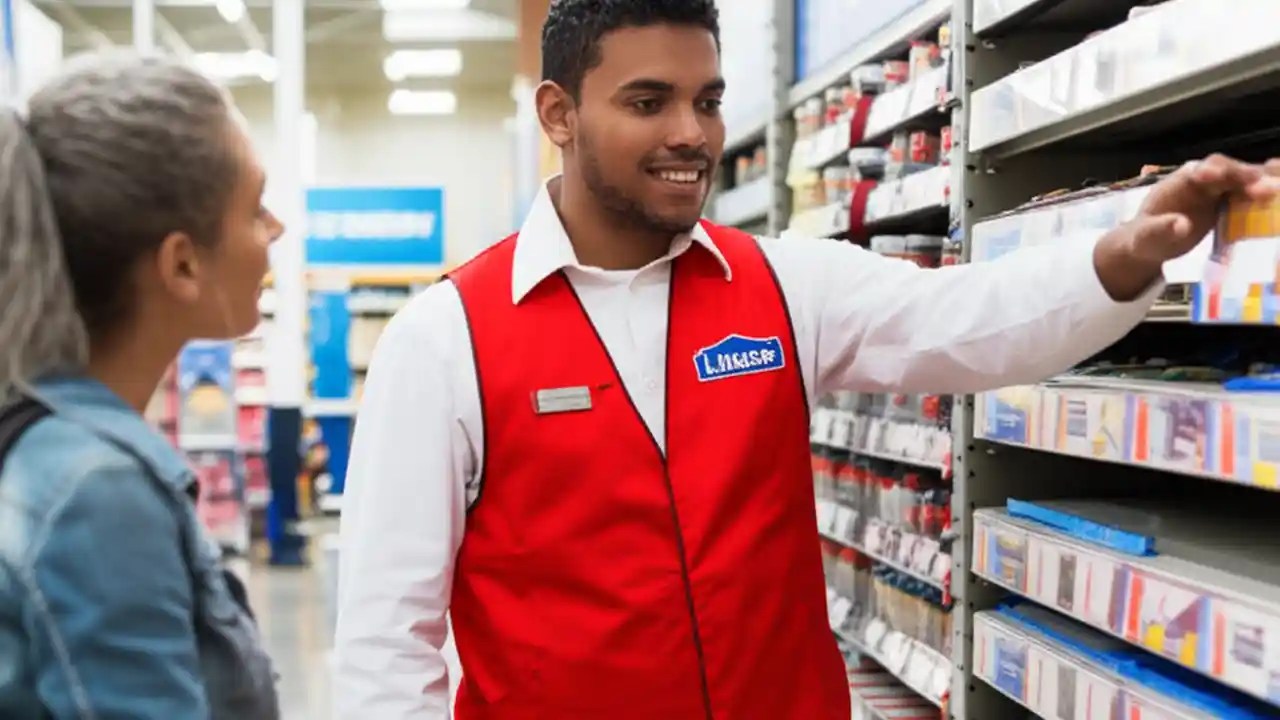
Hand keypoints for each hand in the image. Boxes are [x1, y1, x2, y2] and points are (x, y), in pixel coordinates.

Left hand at [1094, 154, 1279, 300]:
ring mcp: (1215, 190)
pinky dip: (1260, 195)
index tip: (1223, 176)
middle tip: (1265, 188)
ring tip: (1276, 192)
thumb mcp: (1146, 238)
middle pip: (1226, 171)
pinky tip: (1275, 197)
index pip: (1198, 170)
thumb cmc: (1145, 238)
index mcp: (1178, 183)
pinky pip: (1247, 195)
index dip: (1212, 171)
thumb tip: (1181, 224)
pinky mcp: (1226, 202)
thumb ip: (1160, 230)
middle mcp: (1200, 180)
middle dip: (1244, 176)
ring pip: (1241, 180)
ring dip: (1259, 184)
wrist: (1150, 244)